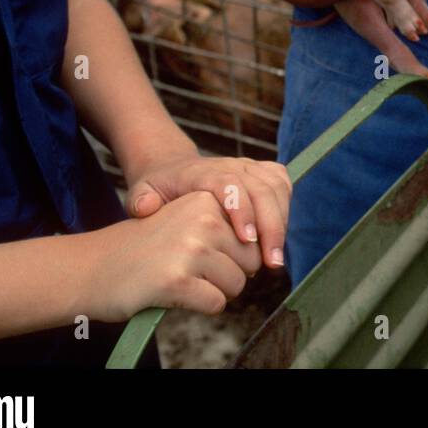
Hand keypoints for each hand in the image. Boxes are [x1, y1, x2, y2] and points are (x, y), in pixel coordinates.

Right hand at [80, 191, 262, 321]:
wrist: (92, 267)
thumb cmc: (146, 248)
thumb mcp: (186, 221)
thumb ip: (225, 226)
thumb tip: (266, 254)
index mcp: (206, 200)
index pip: (254, 236)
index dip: (237, 254)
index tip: (209, 256)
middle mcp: (202, 219)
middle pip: (250, 262)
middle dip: (228, 274)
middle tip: (190, 270)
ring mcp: (189, 249)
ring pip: (236, 285)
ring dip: (213, 291)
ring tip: (181, 280)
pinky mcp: (176, 280)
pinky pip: (216, 304)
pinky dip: (200, 307)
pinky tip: (173, 293)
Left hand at [126, 154, 291, 268]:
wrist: (174, 168)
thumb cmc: (160, 188)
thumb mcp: (142, 192)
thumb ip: (140, 200)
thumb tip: (146, 208)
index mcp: (204, 171)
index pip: (230, 184)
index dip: (242, 210)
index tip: (247, 240)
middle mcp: (232, 165)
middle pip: (261, 189)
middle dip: (271, 226)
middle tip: (270, 263)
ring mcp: (250, 167)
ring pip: (276, 189)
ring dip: (281, 224)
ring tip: (274, 260)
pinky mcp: (263, 171)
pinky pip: (283, 187)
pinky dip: (286, 212)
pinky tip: (278, 241)